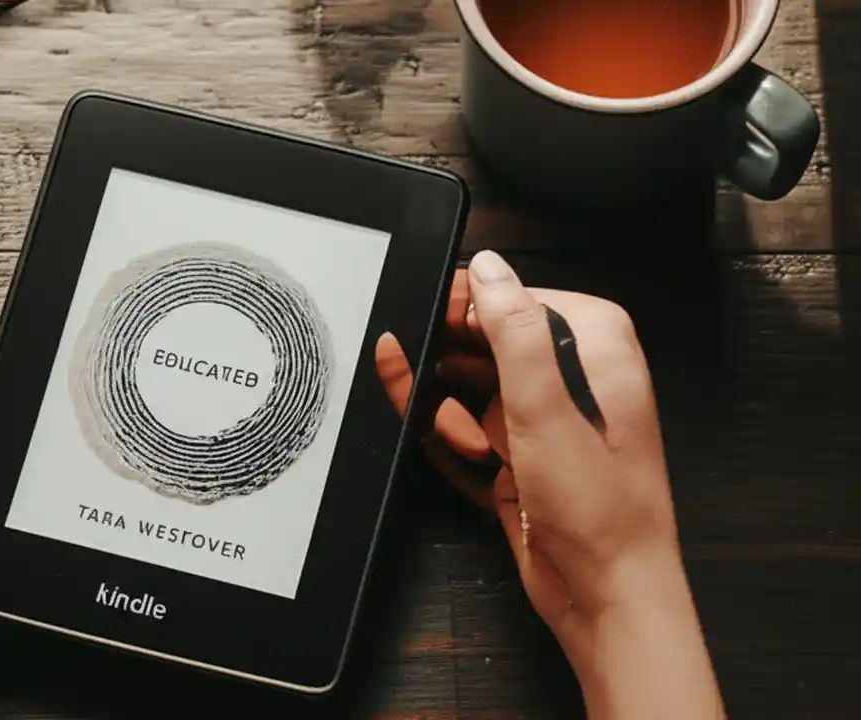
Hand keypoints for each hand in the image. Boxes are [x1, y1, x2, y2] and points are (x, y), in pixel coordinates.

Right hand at [377, 252, 723, 718]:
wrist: (605, 596)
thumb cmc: (598, 509)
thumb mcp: (545, 409)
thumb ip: (514, 330)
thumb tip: (488, 267)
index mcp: (595, 346)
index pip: (512, 299)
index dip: (466, 314)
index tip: (428, 327)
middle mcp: (571, 376)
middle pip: (481, 344)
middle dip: (453, 374)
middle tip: (455, 405)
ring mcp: (542, 418)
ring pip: (464, 389)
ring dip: (452, 418)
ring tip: (478, 449)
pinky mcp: (519, 455)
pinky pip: (464, 430)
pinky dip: (453, 444)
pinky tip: (468, 460)